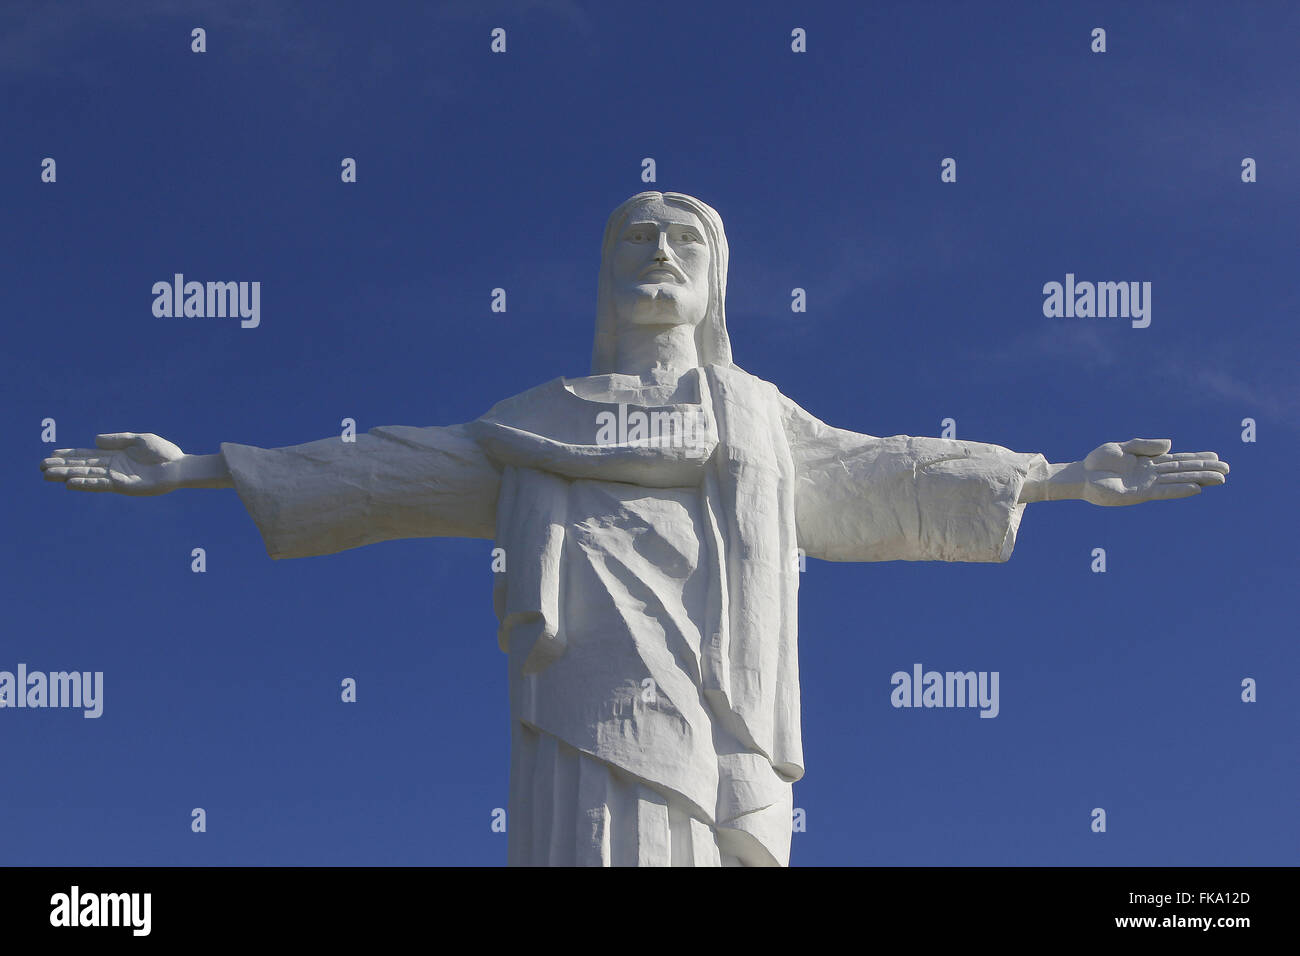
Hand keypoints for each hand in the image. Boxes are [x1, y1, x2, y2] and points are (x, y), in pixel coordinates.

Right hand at [40, 432, 184, 494]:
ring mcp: (116, 478)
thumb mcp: (138, 439)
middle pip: (82, 466)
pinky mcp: (123, 487)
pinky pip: (100, 485)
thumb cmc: (163, 452)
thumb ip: (117, 439)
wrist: (179, 467)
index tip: (52, 454)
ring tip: (47, 475)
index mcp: (115, 455)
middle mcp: (112, 467)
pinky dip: (85, 484)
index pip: (87, 455)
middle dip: (62, 466)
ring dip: (67, 475)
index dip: (69, 455)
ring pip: (86, 476)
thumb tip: (94, 440)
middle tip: (41, 467)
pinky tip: (70, 483)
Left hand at [1080, 438, 1227, 505]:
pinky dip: (1180, 490)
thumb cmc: (1100, 461)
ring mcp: (1148, 484)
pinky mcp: (1140, 494)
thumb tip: (1171, 444)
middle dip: (1205, 469)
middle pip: (1183, 470)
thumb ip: (1146, 445)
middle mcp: (1152, 474)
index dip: (1197, 458)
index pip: (1178, 459)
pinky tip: (1196, 489)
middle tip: (1227, 470)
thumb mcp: (1123, 447)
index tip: (1216, 457)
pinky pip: (1164, 491)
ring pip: (1179, 480)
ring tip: (1220, 480)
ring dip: (1199, 480)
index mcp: (1149, 462)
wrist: (1083, 475)